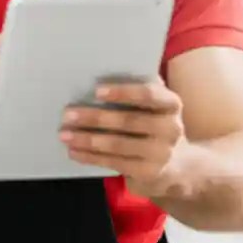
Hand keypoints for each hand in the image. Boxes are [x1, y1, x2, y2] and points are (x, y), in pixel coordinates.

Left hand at [59, 78, 184, 196]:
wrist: (178, 166)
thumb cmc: (155, 125)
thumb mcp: (156, 107)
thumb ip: (139, 90)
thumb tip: (101, 70)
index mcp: (171, 105)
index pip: (149, 95)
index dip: (123, 92)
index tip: (96, 91)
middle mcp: (171, 129)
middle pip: (128, 121)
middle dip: (94, 117)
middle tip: (67, 114)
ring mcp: (161, 154)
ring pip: (117, 144)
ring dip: (87, 139)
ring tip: (64, 135)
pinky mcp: (147, 172)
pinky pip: (114, 162)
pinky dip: (90, 157)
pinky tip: (73, 151)